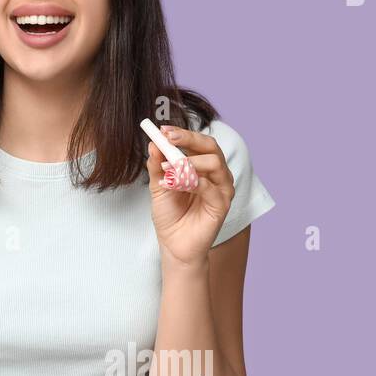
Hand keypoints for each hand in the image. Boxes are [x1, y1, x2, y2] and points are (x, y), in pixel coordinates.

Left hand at [146, 124, 233, 266]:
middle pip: (211, 147)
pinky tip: (172, 185)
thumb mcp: (158, 186)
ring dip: (188, 162)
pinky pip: (210, 187)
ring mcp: (222, 189)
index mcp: (203, 167)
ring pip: (214, 163)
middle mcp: (216, 175)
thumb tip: (153, 143)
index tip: (162, 130)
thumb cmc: (170, 215)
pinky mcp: (222, 205)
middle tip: (168, 139)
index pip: (199, 143)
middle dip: (189, 139)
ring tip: (167, 171)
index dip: (182, 134)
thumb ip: (157, 165)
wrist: (173, 245)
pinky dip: (190, 183)